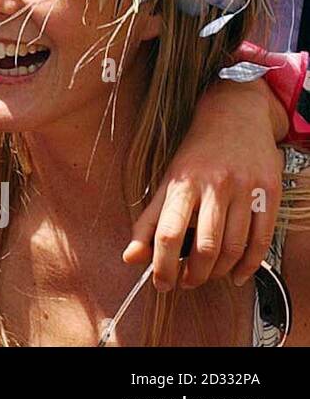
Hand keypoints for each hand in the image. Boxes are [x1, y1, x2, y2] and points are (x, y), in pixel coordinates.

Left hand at [123, 77, 286, 290]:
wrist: (233, 114)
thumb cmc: (195, 154)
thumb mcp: (165, 181)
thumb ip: (149, 222)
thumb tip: (130, 258)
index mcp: (182, 183)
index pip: (168, 232)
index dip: (163, 265)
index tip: (161, 283)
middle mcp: (214, 186)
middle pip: (204, 246)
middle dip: (194, 275)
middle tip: (186, 283)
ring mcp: (244, 190)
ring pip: (233, 247)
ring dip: (218, 272)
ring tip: (207, 276)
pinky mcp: (269, 193)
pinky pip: (260, 240)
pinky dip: (248, 265)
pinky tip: (236, 274)